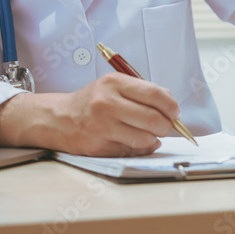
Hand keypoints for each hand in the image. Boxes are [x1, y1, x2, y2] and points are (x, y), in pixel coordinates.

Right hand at [0, 73, 181, 156]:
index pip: (155, 95)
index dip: (171, 106)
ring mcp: (101, 126)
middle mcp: (107, 103)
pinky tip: (135, 141)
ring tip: (150, 134)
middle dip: (167, 125)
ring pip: (145, 138)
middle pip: (153, 118)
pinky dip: (140, 148)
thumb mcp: (114, 86)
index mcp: (114, 83)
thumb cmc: (92, 101)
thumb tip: (170, 102)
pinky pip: (131, 150)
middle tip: (167, 126)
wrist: (59, 118)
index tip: (175, 112)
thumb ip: (143, 91)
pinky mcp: (98, 145)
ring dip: (154, 138)